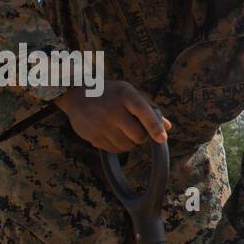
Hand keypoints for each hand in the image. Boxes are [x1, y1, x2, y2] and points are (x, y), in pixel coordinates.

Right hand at [57, 80, 171, 152]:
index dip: (154, 126)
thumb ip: (150, 108)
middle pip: (138, 135)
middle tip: (136, 128)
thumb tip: (167, 127)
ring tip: (123, 129)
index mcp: (125, 94)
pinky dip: (119, 146)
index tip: (162, 138)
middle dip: (143, 136)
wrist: (75, 94)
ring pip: (128, 146)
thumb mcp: (130, 93)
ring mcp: (100, 124)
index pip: (143, 111)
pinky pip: (115, 150)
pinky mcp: (93, 136)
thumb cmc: (110, 93)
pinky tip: (113, 134)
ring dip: (131, 142)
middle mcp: (112, 109)